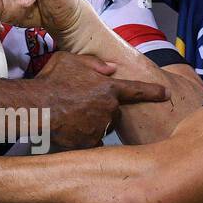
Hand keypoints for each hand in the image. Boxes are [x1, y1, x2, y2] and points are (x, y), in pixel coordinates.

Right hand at [33, 52, 168, 149]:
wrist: (36, 107)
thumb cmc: (51, 81)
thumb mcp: (70, 60)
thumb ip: (93, 63)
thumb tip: (110, 68)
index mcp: (109, 87)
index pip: (137, 90)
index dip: (153, 91)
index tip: (166, 94)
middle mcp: (109, 108)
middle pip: (113, 111)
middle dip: (101, 108)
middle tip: (77, 103)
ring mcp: (100, 127)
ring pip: (101, 127)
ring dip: (91, 123)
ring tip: (68, 115)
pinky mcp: (89, 142)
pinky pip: (91, 142)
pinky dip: (83, 139)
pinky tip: (70, 132)